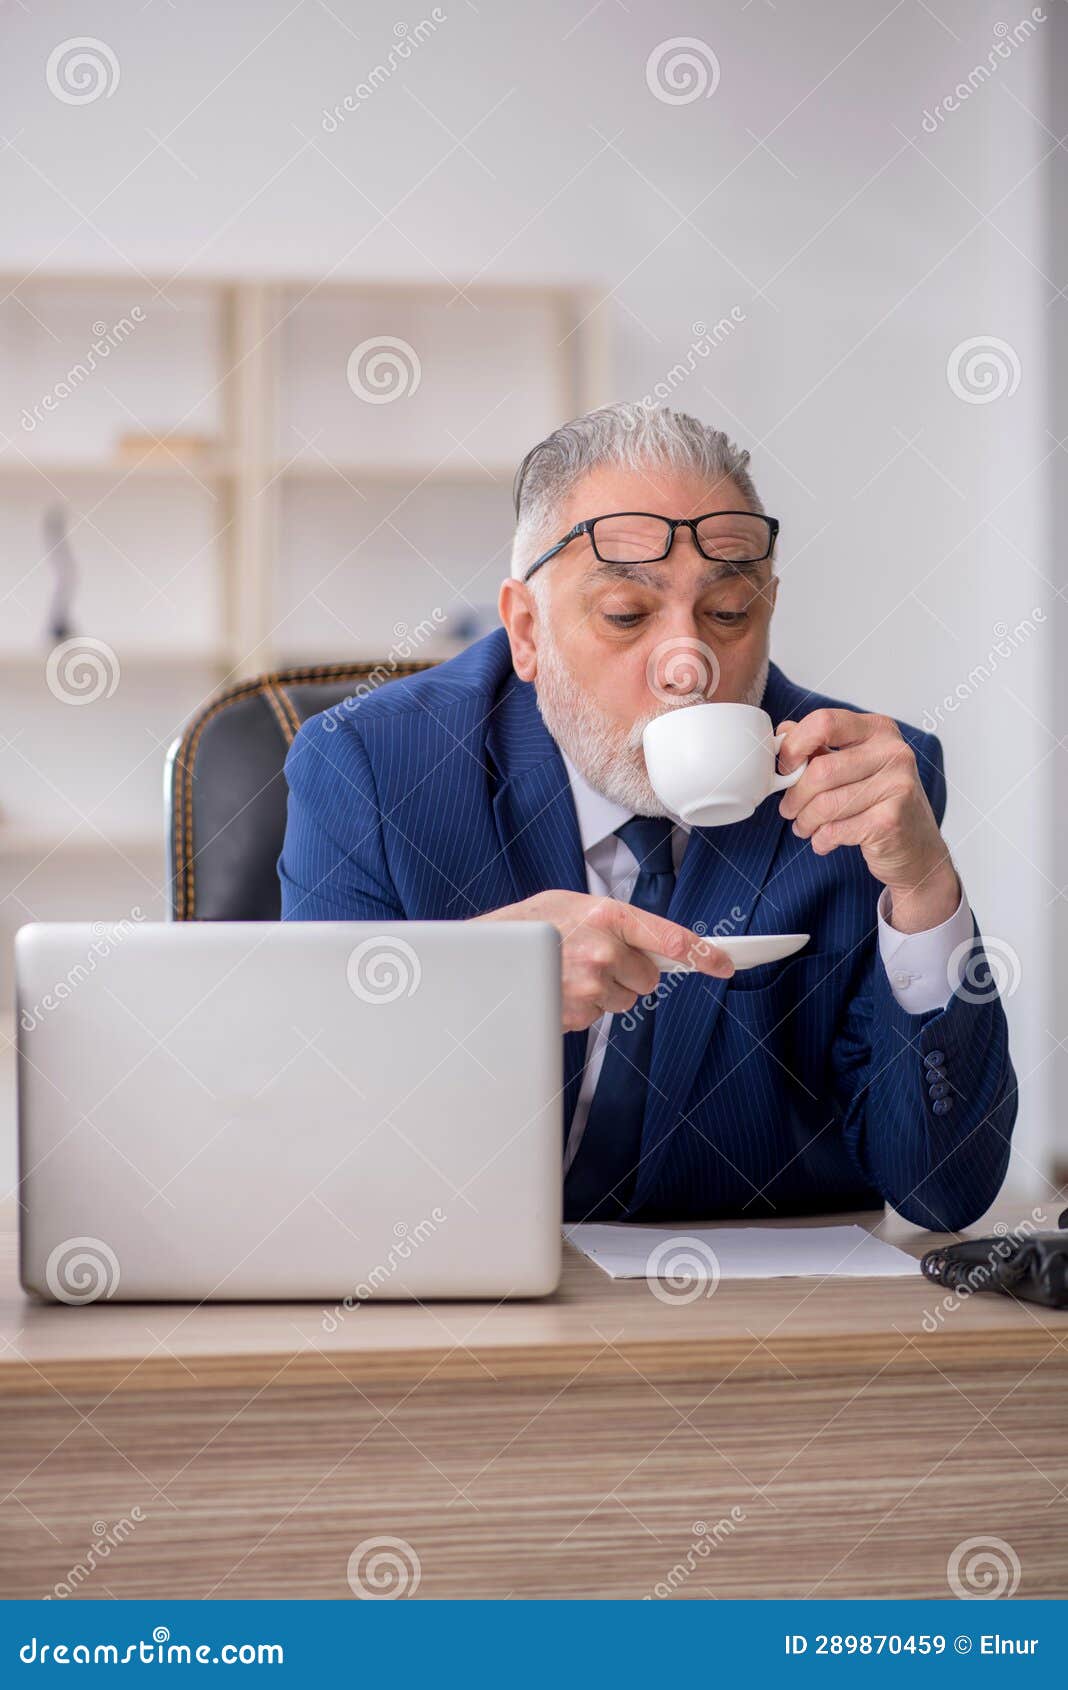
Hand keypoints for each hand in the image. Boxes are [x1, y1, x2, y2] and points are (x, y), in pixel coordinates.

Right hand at [473, 890, 733, 1031]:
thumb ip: (616, 921)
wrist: (488, 954)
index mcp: (607, 914)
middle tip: (595, 959)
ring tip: (570, 972)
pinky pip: (599, 1014)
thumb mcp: (573, 904)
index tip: (726, 964)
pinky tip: (560, 987)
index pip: (670, 938)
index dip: (704, 954)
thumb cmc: (530, 925)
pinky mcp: (576, 1012)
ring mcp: (589, 984)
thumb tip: (656, 945)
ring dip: (605, 989)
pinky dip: (584, 1005)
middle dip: (630, 972)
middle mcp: (603, 950)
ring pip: (624, 998)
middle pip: (648, 976)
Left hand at [775, 708, 959, 933]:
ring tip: (804, 828)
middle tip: (789, 809)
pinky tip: (824, 841)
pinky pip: (835, 829)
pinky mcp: (892, 820)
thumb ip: (818, 746)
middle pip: (821, 770)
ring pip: (825, 803)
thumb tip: (783, 732)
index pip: (824, 722)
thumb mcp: (851, 766)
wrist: (917, 848)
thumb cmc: (878, 803)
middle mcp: (893, 752)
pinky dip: (821, 839)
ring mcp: (898, 785)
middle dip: (795, 795)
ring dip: (805, 821)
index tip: (785, 767)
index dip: (794, 745)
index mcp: (878, 729)